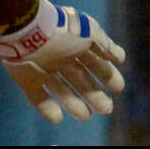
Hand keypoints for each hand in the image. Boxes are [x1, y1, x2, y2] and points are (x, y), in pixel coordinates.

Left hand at [0, 0, 125, 124]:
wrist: (30, 30)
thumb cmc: (64, 30)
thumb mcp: (91, 33)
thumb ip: (105, 45)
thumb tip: (121, 57)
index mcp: (76, 44)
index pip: (95, 62)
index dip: (107, 75)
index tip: (119, 89)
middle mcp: (62, 58)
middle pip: (81, 79)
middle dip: (94, 94)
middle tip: (107, 108)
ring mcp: (44, 70)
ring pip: (63, 90)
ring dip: (75, 104)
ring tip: (87, 117)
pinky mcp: (28, 80)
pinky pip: (39, 97)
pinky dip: (48, 109)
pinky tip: (58, 118)